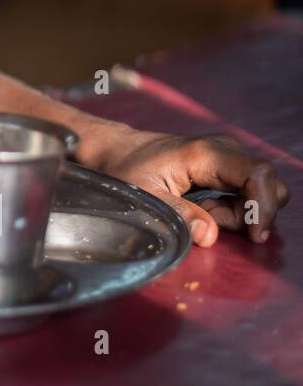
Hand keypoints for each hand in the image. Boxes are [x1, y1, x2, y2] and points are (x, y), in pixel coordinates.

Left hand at [97, 129, 289, 246]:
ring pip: (260, 191)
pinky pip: (248, 192)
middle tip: (210, 219)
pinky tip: (205, 207)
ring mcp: (228, 154)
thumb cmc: (127, 171)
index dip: (263, 207)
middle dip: (249, 213)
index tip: (255, 235)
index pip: (258, 175)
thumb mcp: (145, 197)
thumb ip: (178, 215)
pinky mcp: (227, 164)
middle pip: (267, 185)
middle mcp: (224, 149)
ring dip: (239, 212)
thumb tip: (210, 236)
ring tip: (202, 212)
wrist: (119, 151)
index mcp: (205, 154)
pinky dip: (233, 208)